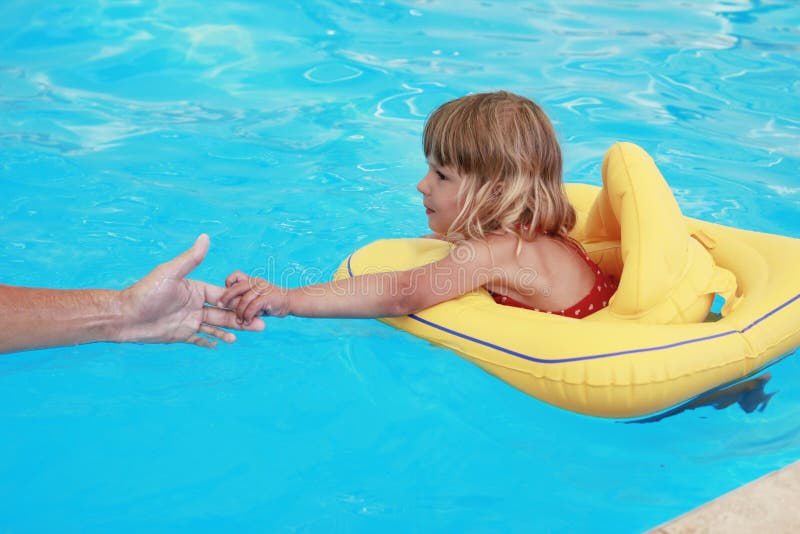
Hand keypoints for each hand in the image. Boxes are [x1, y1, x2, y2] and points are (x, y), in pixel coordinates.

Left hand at [117, 235, 264, 347]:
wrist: (125, 317)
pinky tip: (223, 344)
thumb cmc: (146, 292)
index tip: (254, 304)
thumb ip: (191, 258)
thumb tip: (205, 237)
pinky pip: (200, 339)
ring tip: (250, 332)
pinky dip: (211, 341)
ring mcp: (188, 321)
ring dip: (232, 330)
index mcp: (195, 289)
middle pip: (224, 312)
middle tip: (261, 324)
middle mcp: (194, 305)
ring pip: (216, 326)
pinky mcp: (181, 334)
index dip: (238, 300)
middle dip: (242, 318)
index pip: (222, 295)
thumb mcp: (170, 273)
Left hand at [219, 270, 288, 323]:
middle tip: (221, 305)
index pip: (236, 275)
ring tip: (239, 321)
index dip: (229, 283)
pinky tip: (247, 322)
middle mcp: (256, 282)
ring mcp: (262, 289)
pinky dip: (248, 316)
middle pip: (236, 287)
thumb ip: (245, 299)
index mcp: (253, 281)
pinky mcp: (267, 297)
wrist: (291, 302)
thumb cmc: (272, 302)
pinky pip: (252, 307)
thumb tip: (229, 307)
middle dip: (226, 297)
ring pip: (244, 300)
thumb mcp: (257, 297)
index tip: (227, 293)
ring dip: (239, 312)